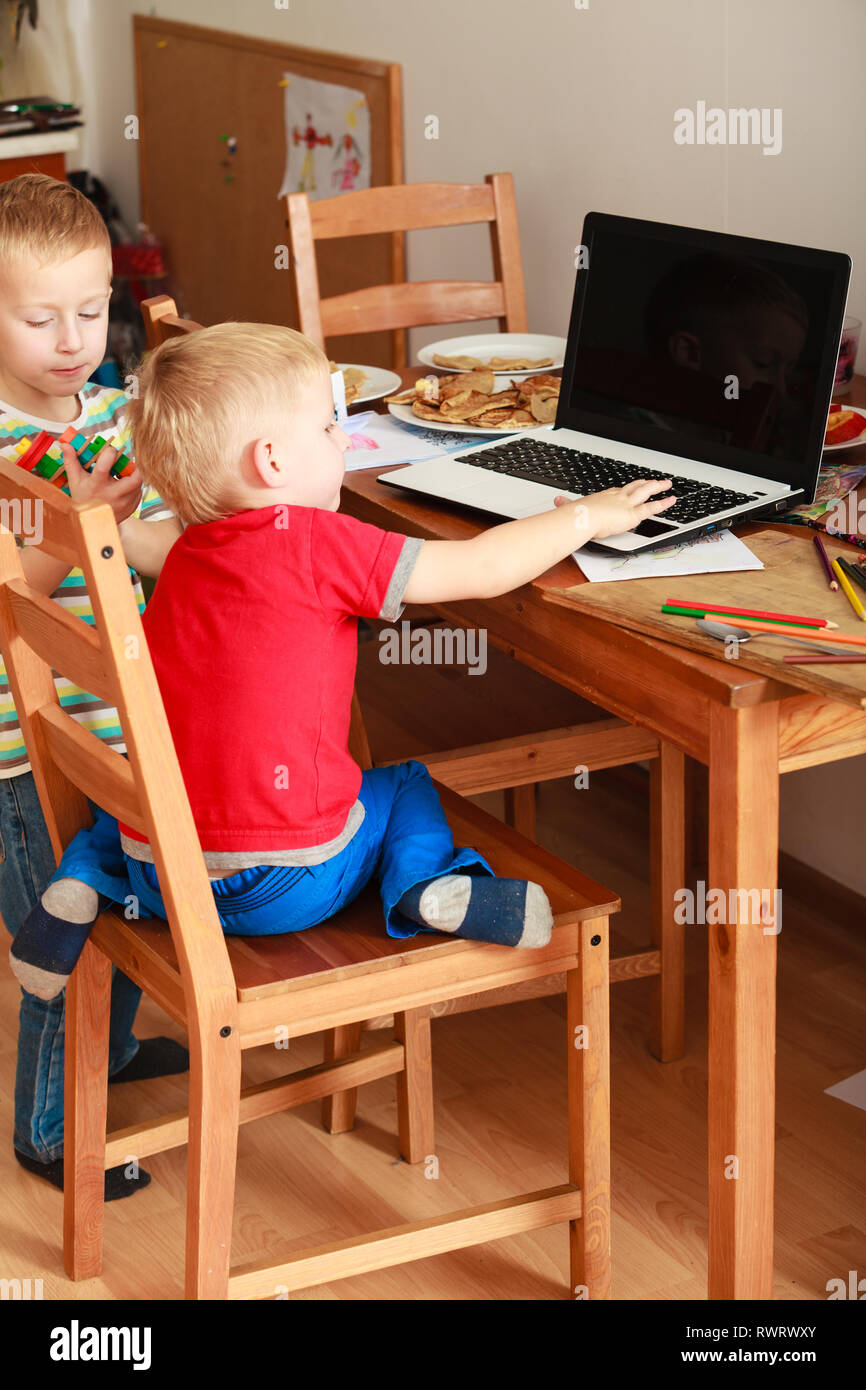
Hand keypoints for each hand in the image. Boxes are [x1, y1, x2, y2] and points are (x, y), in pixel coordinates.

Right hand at [62, 442, 142, 525]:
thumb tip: (65, 445)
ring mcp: (124, 503)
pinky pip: (138, 493)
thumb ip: (71, 461)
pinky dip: (134, 487)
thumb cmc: (83, 498)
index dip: (110, 453)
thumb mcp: (75, 480)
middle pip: (134, 478)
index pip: (106, 464)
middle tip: (126, 463)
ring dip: (133, 476)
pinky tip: (124, 486)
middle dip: (133, 467)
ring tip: (123, 474)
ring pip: (138, 484)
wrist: (91, 522)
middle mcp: (113, 494)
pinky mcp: (131, 508)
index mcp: (97, 485)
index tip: (110, 451)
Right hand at [554, 479, 675, 539]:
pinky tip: (671, 500)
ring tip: (667, 484)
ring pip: (646, 491)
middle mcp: (617, 497)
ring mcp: (626, 504)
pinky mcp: (633, 514)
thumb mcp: (571, 508)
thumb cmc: (576, 516)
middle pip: (635, 486)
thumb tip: (555, 502)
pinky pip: (651, 507)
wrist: (582, 518)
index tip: (631, 487)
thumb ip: (565, 506)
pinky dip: (663, 503)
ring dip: (658, 487)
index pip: (618, 491)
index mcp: (604, 496)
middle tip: (654, 481)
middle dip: (645, 483)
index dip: (626, 490)